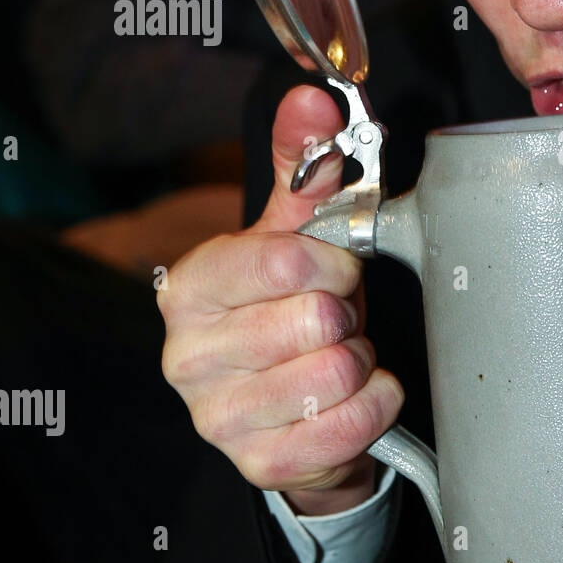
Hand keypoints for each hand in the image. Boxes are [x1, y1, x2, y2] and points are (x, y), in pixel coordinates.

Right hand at [159, 85, 402, 513]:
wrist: (296, 406)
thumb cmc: (295, 306)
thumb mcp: (297, 233)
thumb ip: (304, 164)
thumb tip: (311, 97)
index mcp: (190, 287)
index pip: (284, 260)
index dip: (334, 261)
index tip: (337, 268)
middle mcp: (187, 356)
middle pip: (319, 320)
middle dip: (349, 315)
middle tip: (338, 319)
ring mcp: (218, 418)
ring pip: (339, 372)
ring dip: (361, 360)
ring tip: (341, 355)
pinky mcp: (260, 465)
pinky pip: (353, 424)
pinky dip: (375, 404)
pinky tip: (358, 394)